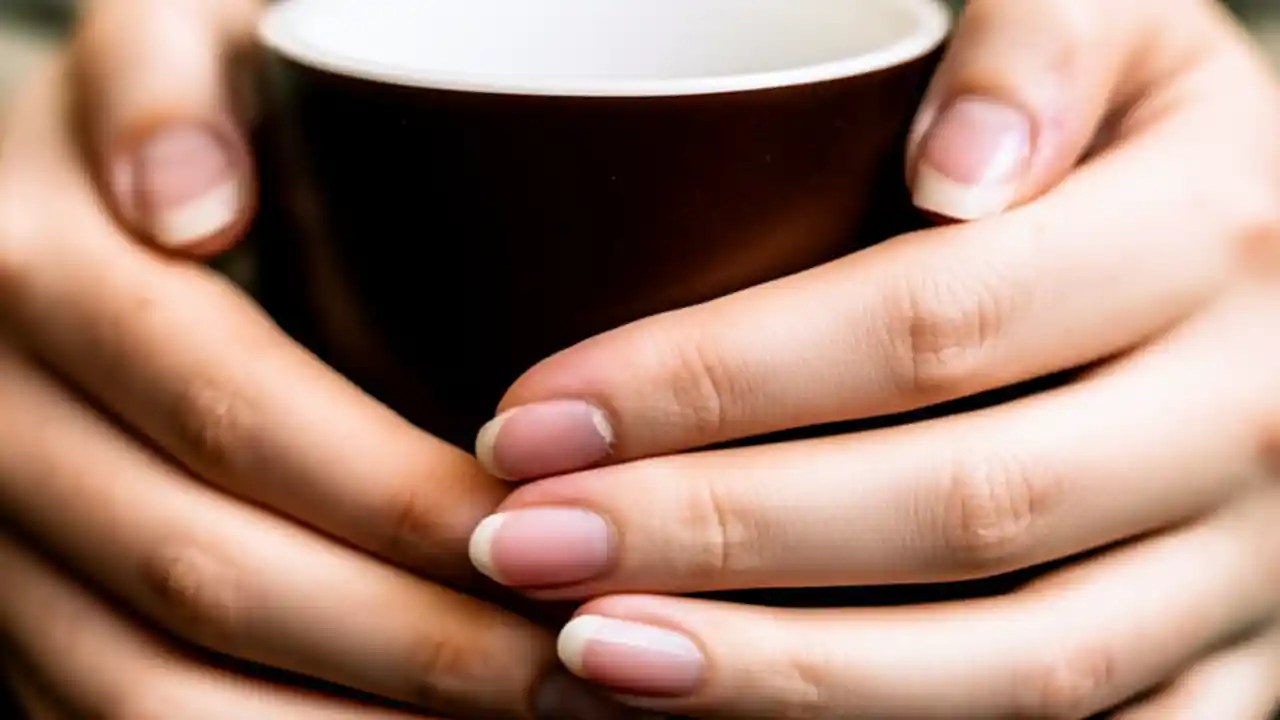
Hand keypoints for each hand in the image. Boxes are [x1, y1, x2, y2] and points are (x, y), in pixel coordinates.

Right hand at [0, 2, 625, 716]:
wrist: (28, 214)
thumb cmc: (164, 120)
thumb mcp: (160, 40)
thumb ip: (163, 79)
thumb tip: (188, 202)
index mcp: (43, 273)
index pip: (240, 413)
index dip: (402, 499)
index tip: (554, 533)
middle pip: (210, 571)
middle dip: (410, 642)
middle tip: (578, 664)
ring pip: (148, 689)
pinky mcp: (7, 612)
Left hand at [467, 0, 1279, 715]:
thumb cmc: (1154, 133)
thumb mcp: (1125, 27)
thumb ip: (1042, 41)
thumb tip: (960, 162)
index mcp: (1207, 240)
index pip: (924, 327)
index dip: (710, 384)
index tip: (536, 414)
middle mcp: (1246, 419)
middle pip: (955, 508)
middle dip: (712, 538)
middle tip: (521, 545)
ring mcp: (1247, 566)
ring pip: (1016, 668)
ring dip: (788, 680)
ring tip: (596, 652)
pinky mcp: (1234, 658)